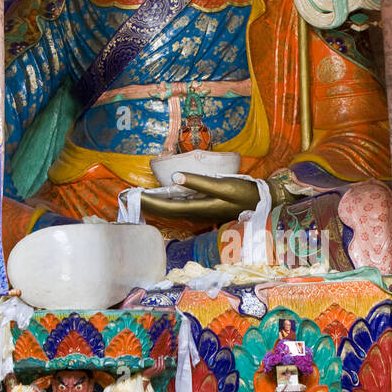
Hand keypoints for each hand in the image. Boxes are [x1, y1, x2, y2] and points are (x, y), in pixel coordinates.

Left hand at [141, 172, 265, 223]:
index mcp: (199, 208)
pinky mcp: (205, 208)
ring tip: (139, 197)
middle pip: (166, 210)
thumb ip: (200, 182)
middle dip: (147, 204)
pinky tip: (161, 198)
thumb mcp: (224, 186)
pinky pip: (179, 207)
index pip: (167, 206)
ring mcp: (201, 212)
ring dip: (155, 204)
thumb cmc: (245, 193)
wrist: (264, 204)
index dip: (149, 201)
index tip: (131, 196)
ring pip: (172, 210)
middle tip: (127, 197)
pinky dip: (166, 203)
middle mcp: (197, 213)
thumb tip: (175, 177)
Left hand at [141, 356, 166, 379]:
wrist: (143, 378)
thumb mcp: (152, 371)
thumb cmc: (147, 374)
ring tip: (159, 357)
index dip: (164, 363)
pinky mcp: (151, 371)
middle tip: (162, 356)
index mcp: (158, 373)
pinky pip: (155, 366)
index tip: (163, 359)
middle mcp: (157, 373)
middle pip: (162, 366)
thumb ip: (154, 367)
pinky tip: (155, 360)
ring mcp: (154, 372)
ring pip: (159, 366)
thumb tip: (155, 361)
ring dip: (159, 361)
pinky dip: (156, 363)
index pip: (163, 368)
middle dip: (162, 361)